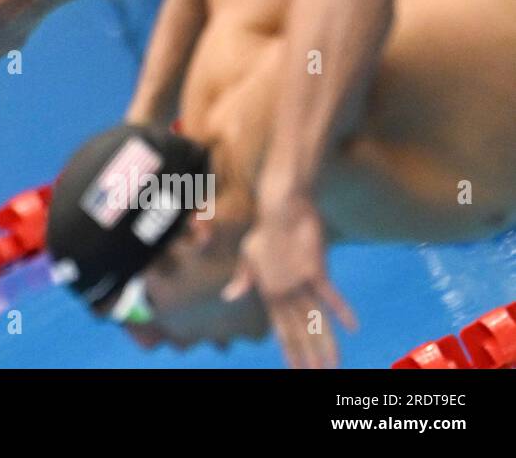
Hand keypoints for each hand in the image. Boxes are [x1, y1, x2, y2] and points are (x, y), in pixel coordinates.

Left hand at [222, 196, 356, 368]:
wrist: (281, 207)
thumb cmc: (264, 230)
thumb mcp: (247, 255)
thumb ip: (243, 279)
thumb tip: (229, 296)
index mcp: (268, 292)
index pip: (281, 329)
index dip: (289, 350)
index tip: (295, 369)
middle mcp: (284, 292)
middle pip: (300, 331)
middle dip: (309, 356)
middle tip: (316, 375)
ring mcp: (300, 282)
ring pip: (315, 320)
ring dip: (326, 344)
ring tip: (334, 365)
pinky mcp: (316, 270)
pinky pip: (331, 295)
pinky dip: (342, 311)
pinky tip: (353, 328)